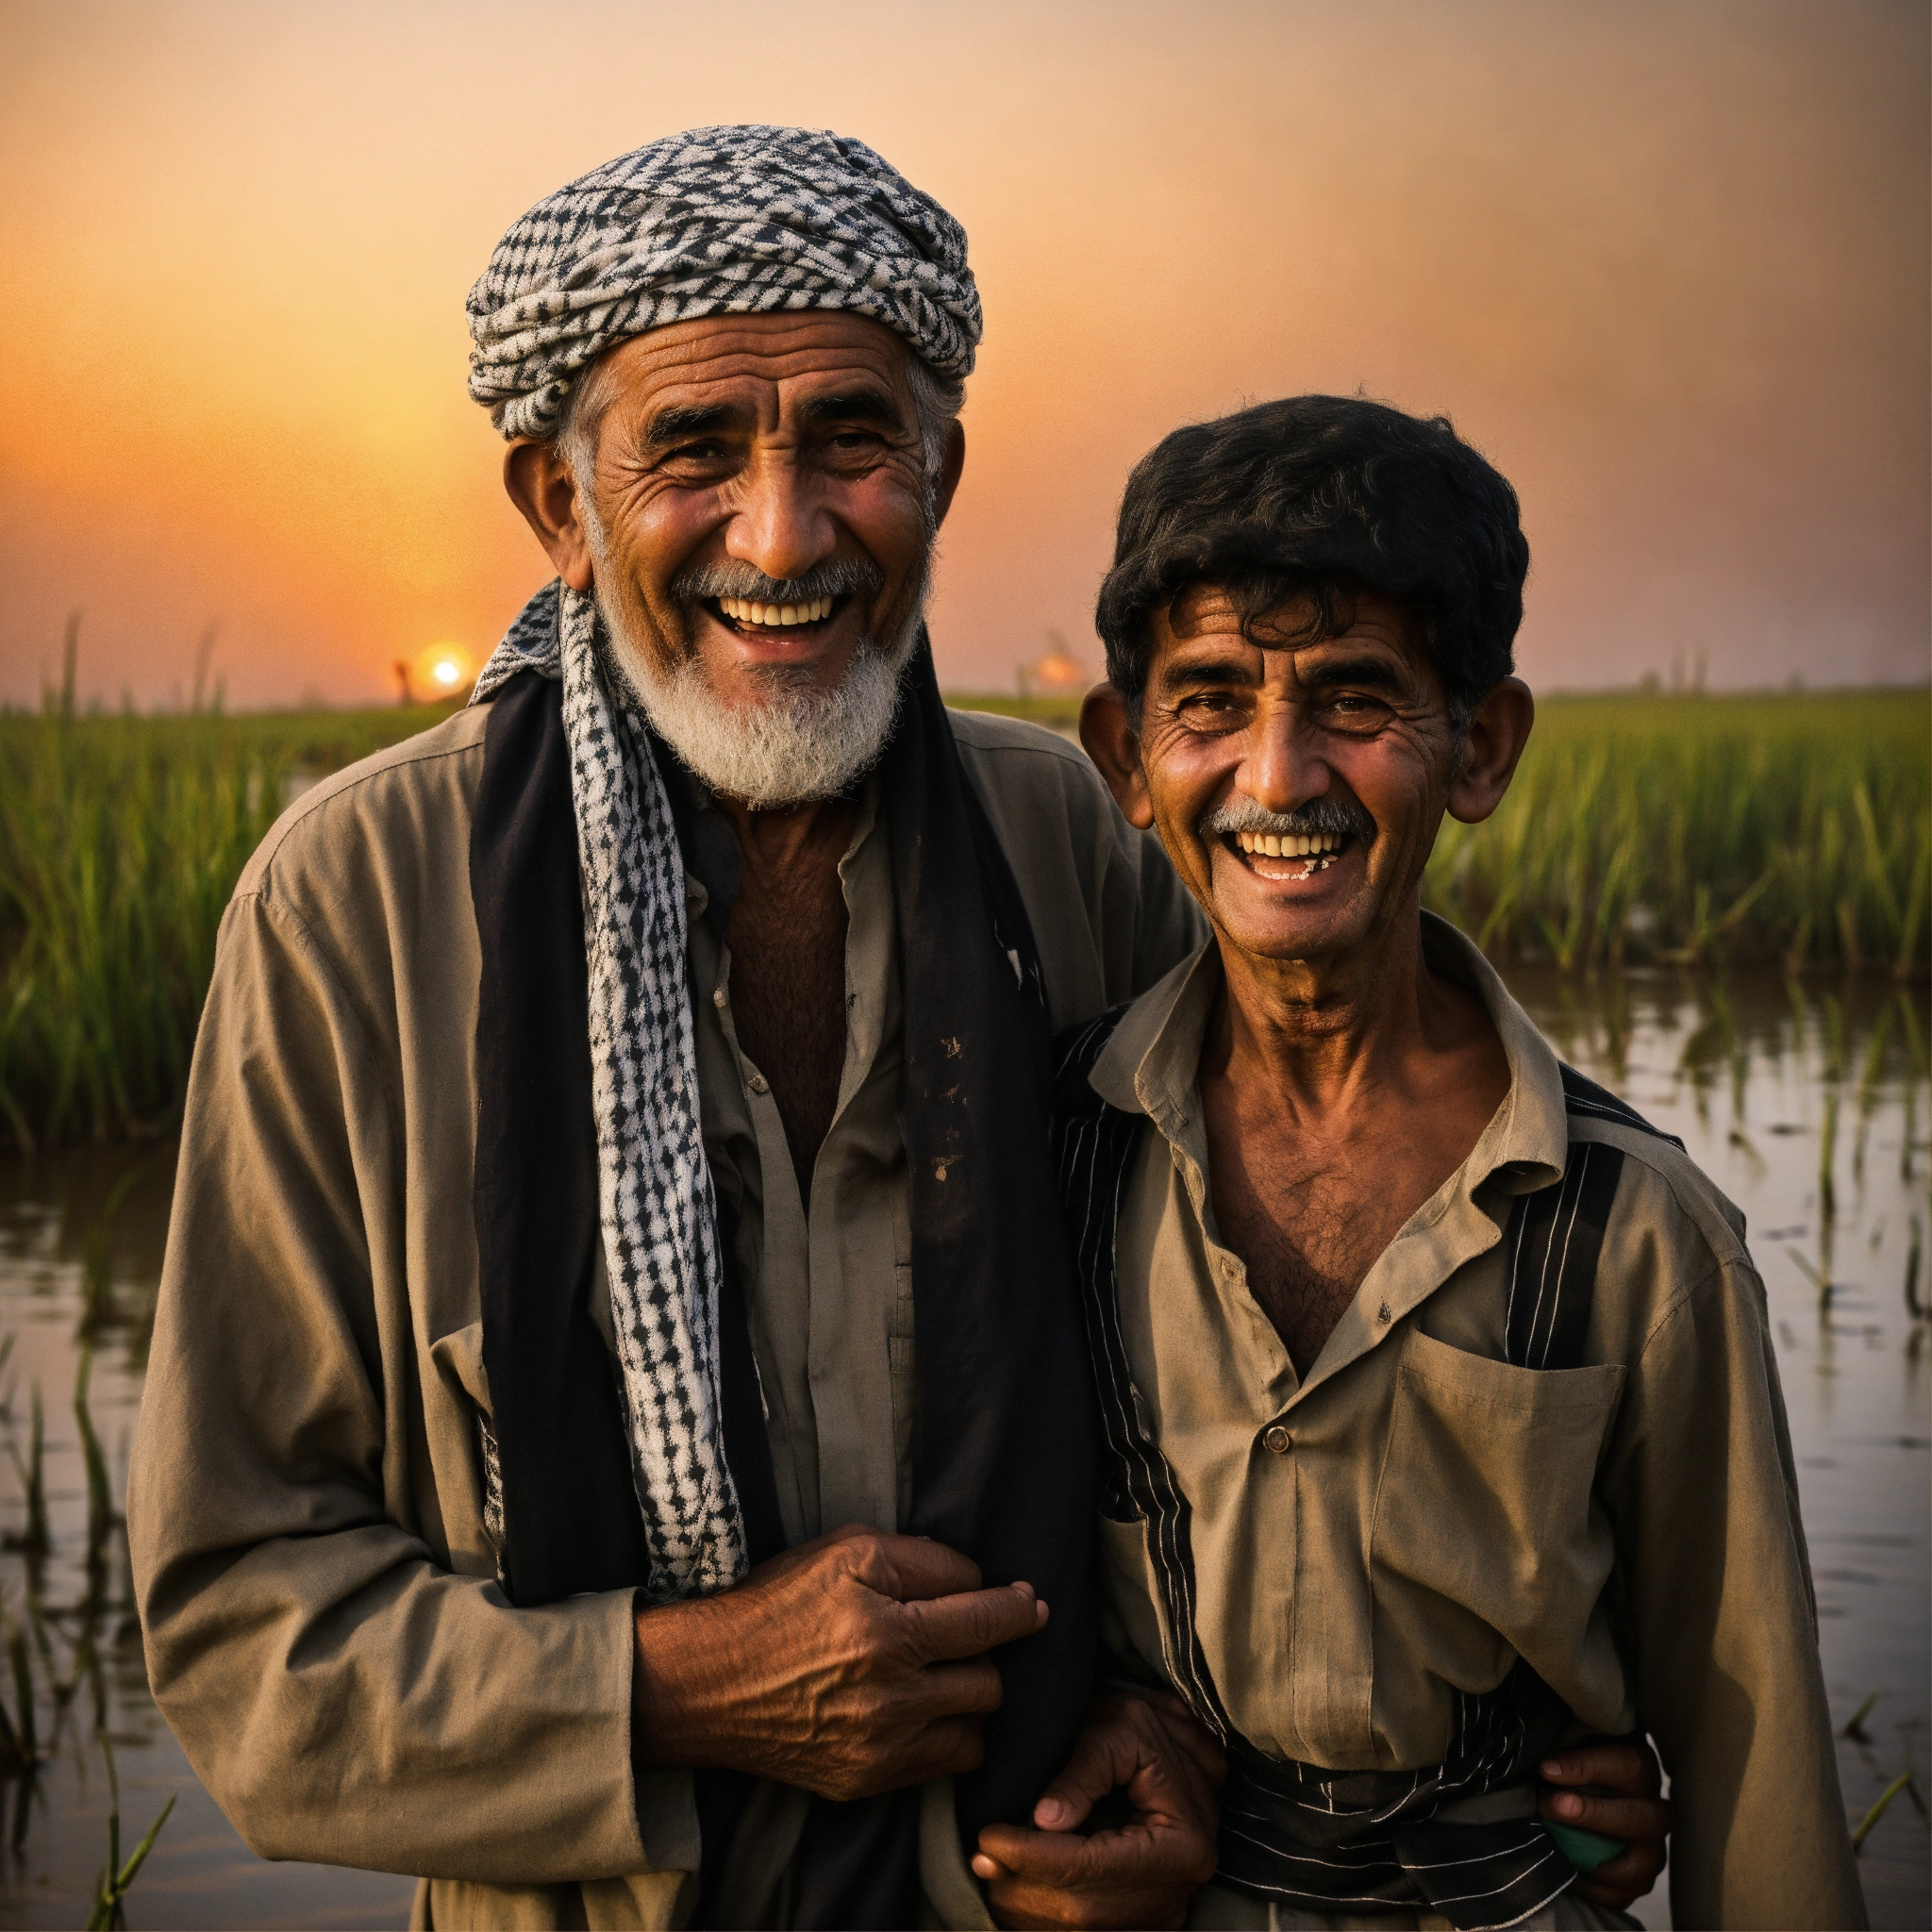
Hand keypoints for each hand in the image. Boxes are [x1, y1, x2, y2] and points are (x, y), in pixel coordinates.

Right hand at [631, 1524, 1047, 1800]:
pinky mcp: (868, 1780)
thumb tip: (979, 1578)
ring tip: (942, 1674)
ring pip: (976, 1723)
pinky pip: (947, 1763)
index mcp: (885, 1626)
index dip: (1017, 1606)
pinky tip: (923, 1710)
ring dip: (968, 1695)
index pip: (985, 1616)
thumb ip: (919, 1557)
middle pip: (989, 1676)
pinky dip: (947, 1735)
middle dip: (984, 1651)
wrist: (708, 1683)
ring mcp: (880, 1744)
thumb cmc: (777, 1604)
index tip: (1028, 1603)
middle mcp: (889, 1691)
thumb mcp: (844, 1551)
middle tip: (962, 1636)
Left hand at [971, 1691, 1224, 1928]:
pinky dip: (1042, 1913)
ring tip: (992, 1871)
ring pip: (1078, 1928)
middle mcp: (1175, 1891)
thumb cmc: (1152, 1734)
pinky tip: (1016, 1886)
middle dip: (1022, 1885)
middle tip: (980, 1856)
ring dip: (1026, 1906)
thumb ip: (1084, 1770)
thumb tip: (1043, 1818)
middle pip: (1081, 1908)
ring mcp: (1161, 1912)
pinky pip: (1084, 1929)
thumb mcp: (1122, 1728)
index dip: (1032, 1854)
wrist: (1183, 1754)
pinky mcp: (1143, 1920)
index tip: (989, 1836)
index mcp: (1180, 1845)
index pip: (1090, 1863)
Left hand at [1538, 1736, 1669, 1909]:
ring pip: (1638, 1864)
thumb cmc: (1577, 1770)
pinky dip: (1593, 1889)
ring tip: (1559, 1848)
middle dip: (1591, 1814)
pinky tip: (1568, 1872)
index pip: (1624, 1764)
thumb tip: (1544, 1769)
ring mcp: (1651, 1851)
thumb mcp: (1573, 1752)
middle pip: (1636, 1817)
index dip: (1585, 1766)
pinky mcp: (1639, 1881)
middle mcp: (1655, 1811)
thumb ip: (1565, 1757)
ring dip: (1595, 1860)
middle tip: (1549, 1806)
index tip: (1545, 1768)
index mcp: (1640, 1769)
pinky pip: (1622, 1894)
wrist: (1590, 1800)